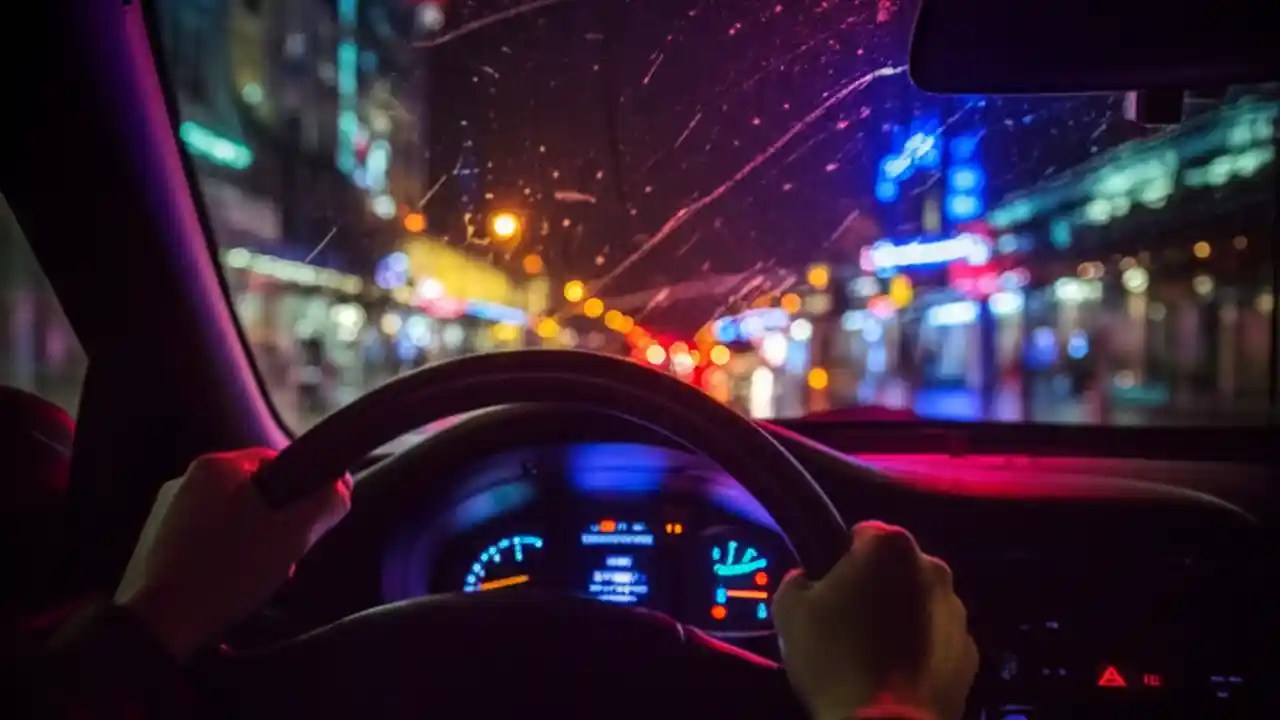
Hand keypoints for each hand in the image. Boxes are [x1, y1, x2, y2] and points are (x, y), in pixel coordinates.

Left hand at [114, 448, 350, 659]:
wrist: (166, 621)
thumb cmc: (232, 568)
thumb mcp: (293, 535)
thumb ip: (326, 504)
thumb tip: (342, 486)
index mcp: (217, 465)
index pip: (278, 463)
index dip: (302, 494)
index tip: (306, 527)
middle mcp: (187, 480)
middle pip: (255, 493)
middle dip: (276, 523)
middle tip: (285, 556)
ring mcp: (168, 512)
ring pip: (233, 519)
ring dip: (253, 542)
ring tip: (258, 574)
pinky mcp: (160, 543)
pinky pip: (209, 539)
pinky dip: (227, 556)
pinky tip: (232, 582)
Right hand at [773, 521, 977, 719]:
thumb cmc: (835, 660)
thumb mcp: (789, 612)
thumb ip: (797, 580)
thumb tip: (808, 579)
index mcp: (889, 546)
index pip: (860, 534)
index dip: (839, 560)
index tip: (828, 589)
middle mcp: (932, 568)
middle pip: (895, 567)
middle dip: (875, 585)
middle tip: (847, 621)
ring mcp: (956, 611)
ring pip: (919, 601)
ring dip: (900, 616)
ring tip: (872, 653)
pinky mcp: (970, 650)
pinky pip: (937, 638)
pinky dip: (921, 648)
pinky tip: (896, 673)